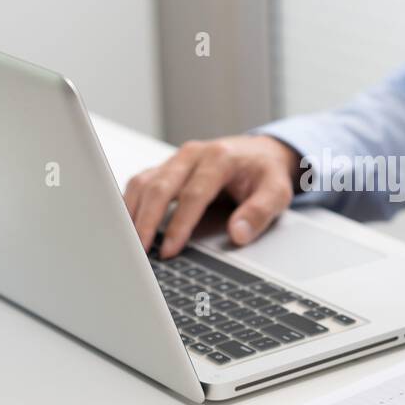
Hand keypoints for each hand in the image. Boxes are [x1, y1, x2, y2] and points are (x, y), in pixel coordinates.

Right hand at [124, 135, 300, 257]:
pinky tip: (126, 226)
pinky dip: (130, 204)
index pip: (194, 193)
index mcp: (219, 158)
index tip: (170, 249)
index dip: (180, 224)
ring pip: (144, 182)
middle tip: (139, 251)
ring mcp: (176, 160)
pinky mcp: (166, 168)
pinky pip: (141, 183)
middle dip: (147, 220)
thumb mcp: (277, 192)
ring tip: (128, 243)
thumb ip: (259, 212)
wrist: (260, 153)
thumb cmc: (265, 173)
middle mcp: (193, 155)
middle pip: (160, 186)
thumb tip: (237, 234)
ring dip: (133, 213)